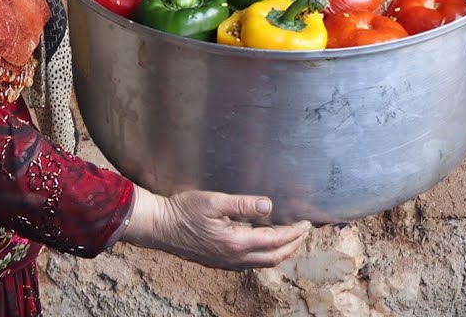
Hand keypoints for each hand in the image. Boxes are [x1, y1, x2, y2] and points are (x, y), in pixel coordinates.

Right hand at [120, 186, 310, 269]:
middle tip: (304, 232)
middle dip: (293, 245)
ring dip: (280, 252)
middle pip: (274, 257)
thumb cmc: (182, 211)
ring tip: (289, 238)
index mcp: (236, 242)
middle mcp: (234, 258)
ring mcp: (226, 263)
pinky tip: (263, 244)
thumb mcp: (213, 201)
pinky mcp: (219, 262)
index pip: (275, 240)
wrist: (159, 227)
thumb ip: (242, 204)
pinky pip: (250, 264)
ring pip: (263, 263)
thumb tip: (268, 206)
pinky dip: (265, 255)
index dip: (294, 232)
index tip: (306, 223)